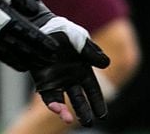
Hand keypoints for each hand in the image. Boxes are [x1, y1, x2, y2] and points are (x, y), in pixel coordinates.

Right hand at [0, 0, 58, 71]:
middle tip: (50, 61)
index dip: (42, 42)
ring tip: (38, 65)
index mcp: (7, 16)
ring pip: (12, 53)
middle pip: (23, 46)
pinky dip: (11, 60)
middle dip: (38, 54)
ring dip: (26, 60)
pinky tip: (19, 65)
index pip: (28, 32)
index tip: (52, 48)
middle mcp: (0, 30)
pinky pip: (0, 54)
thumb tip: (35, 11)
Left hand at [9, 0, 109, 126]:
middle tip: (90, 123)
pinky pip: (48, 96)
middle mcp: (70, 78)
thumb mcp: (81, 40)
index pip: (92, 90)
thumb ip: (92, 52)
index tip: (102, 114)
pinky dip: (53, 104)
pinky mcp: (43, 81)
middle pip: (79, 100)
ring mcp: (56, 81)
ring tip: (72, 120)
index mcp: (82, 70)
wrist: (42, 27)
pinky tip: (58, 108)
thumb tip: (106, 64)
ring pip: (63, 102)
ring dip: (66, 113)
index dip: (98, 102)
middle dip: (85, 112)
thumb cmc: (64, 32)